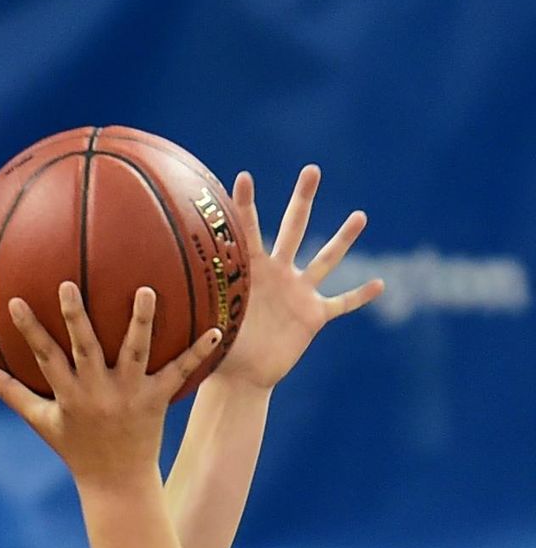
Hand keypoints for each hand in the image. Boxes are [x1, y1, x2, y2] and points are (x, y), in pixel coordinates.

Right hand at [0, 284, 220, 485]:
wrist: (116, 483)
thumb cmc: (76, 448)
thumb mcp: (41, 421)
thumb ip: (10, 392)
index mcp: (68, 395)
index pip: (44, 357)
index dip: (29, 330)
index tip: (16, 300)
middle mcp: (97, 392)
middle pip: (85, 348)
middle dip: (75, 317)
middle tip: (69, 284)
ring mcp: (128, 395)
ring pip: (134, 353)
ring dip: (141, 322)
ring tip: (146, 291)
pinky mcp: (156, 401)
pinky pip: (179, 372)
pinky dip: (198, 352)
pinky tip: (218, 329)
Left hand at [216, 165, 383, 391]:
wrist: (242, 377)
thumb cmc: (221, 352)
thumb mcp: (211, 329)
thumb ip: (199, 313)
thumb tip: (169, 308)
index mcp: (251, 272)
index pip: (248, 232)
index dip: (245, 206)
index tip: (242, 177)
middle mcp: (279, 274)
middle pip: (294, 229)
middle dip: (303, 200)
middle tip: (311, 170)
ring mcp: (298, 293)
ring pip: (325, 260)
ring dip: (343, 240)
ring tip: (360, 216)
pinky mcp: (313, 316)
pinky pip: (341, 304)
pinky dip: (359, 296)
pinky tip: (379, 285)